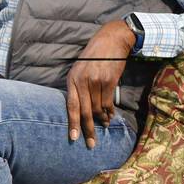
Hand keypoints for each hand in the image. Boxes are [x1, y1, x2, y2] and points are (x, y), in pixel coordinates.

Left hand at [66, 20, 133, 147]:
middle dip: (88, 130)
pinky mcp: (109, 81)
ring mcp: (96, 81)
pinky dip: (110, 112)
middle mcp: (82, 81)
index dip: (73, 124)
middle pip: (85, 111)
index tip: (73, 138)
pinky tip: (111, 116)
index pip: (71, 106)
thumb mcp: (80, 68)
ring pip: (98, 109)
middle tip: (91, 144)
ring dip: (102, 119)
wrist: (112, 40)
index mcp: (72, 79)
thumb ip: (78, 86)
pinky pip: (108, 103)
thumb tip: (81, 109)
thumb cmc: (94, 55)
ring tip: (105, 124)